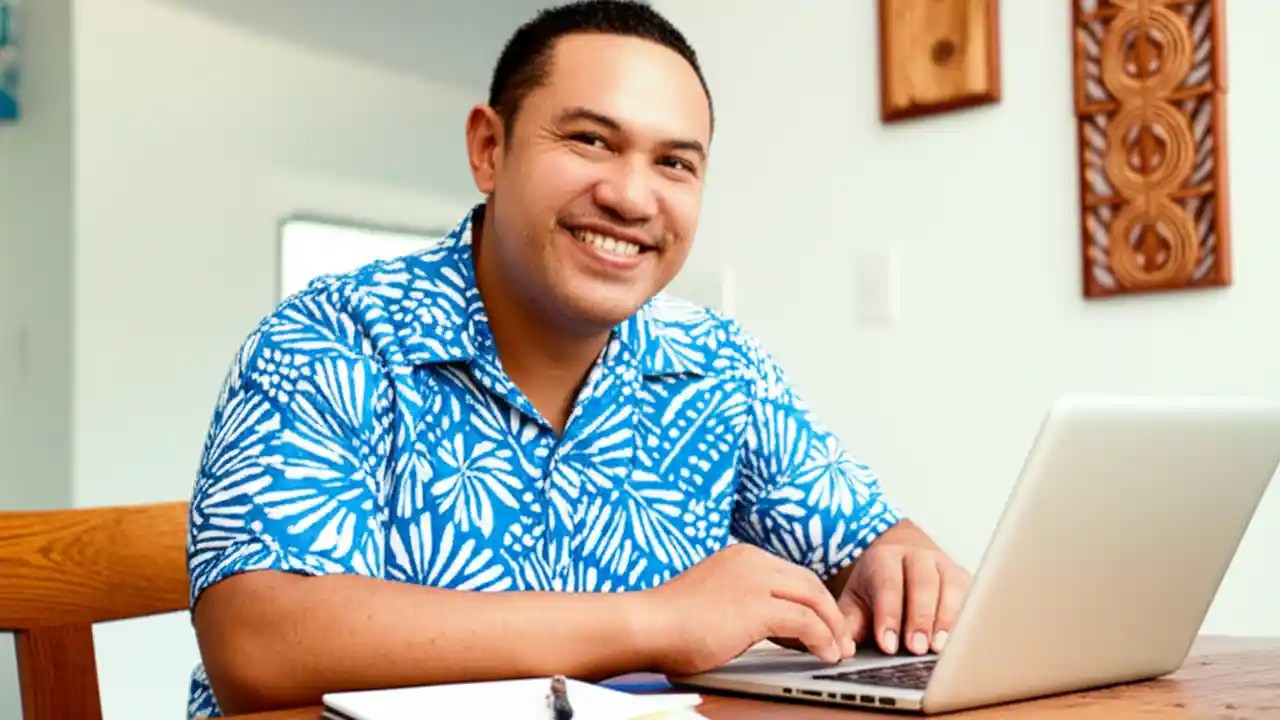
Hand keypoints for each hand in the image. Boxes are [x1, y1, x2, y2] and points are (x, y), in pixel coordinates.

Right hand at [640, 544, 856, 675]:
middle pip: (809, 582)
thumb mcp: (716, 600)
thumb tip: (774, 627)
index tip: (822, 625)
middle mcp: (752, 561)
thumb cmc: (670, 621)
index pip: (791, 575)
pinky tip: (825, 653)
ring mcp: (755, 581)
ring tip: (839, 649)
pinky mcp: (757, 607)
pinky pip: (806, 622)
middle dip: (829, 612)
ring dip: (832, 627)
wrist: (647, 624)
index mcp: (741, 556)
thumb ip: (744, 603)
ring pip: (813, 598)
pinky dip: (822, 638)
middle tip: (841, 638)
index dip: (812, 601)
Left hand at [838, 520, 970, 655]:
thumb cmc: (877, 580)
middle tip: (916, 648)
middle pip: (922, 584)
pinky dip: (966, 619)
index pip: (887, 585)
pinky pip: (970, 596)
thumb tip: (845, 649)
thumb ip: (849, 622)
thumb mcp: (856, 596)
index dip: (888, 615)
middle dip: (919, 618)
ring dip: (946, 620)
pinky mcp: (963, 577)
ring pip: (950, 588)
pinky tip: (960, 640)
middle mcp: (917, 556)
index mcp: (884, 557)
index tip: (888, 645)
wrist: (900, 549)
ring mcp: (944, 564)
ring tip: (939, 647)